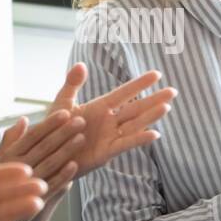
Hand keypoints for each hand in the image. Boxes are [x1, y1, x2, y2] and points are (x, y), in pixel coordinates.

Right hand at [0, 105, 85, 202]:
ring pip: (50, 164)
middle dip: (63, 133)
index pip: (33, 135)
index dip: (50, 124)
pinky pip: (52, 186)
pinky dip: (63, 176)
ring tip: (82, 138)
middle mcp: (18, 168)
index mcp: (10, 155)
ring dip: (67, 150)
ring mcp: (27, 184)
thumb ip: (11, 139)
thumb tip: (23, 119)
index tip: (65, 113)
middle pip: (44, 147)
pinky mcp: (36, 199)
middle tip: (81, 121)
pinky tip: (74, 165)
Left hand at [46, 63, 175, 178]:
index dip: (140, 84)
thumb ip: (72, 85)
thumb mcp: (62, 104)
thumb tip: (81, 64)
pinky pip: (125, 144)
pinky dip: (139, 139)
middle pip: (136, 108)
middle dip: (154, 99)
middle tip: (174, 91)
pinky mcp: (106, 152)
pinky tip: (154, 134)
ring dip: (151, 116)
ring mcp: (109, 136)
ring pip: (135, 124)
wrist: (47, 155)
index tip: (156, 74)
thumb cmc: (54, 130)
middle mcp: (109, 121)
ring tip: (166, 107)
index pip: (124, 93)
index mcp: (100, 107)